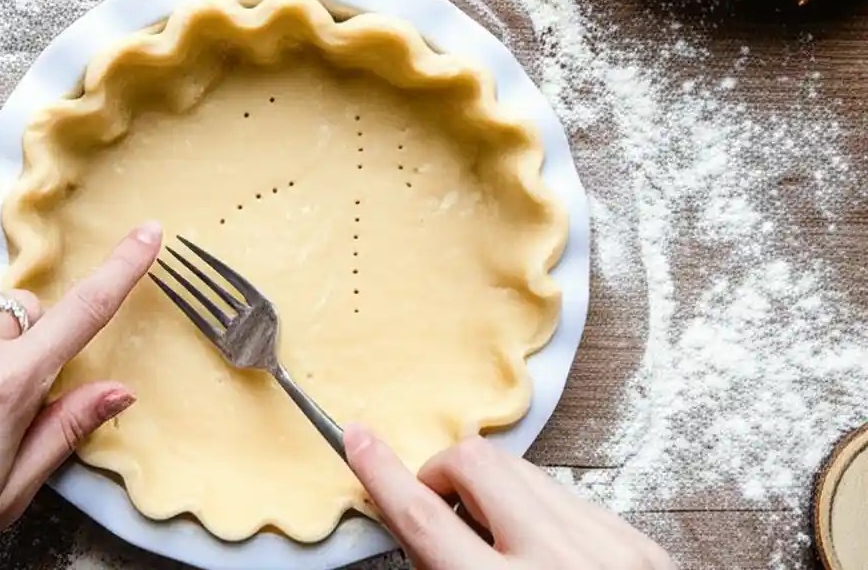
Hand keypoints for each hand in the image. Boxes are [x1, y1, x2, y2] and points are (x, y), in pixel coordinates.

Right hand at [344, 425, 674, 569]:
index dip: (382, 473)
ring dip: (493, 492)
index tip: (359, 440)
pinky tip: (543, 550)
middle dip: (441, 474)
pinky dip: (541, 511)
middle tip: (438, 506)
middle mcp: (556, 562)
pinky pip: (569, 496)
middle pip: (471, 466)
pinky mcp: (638, 544)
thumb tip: (416, 519)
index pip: (423, 518)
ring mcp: (605, 546)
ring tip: (496, 537)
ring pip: (521, 470)